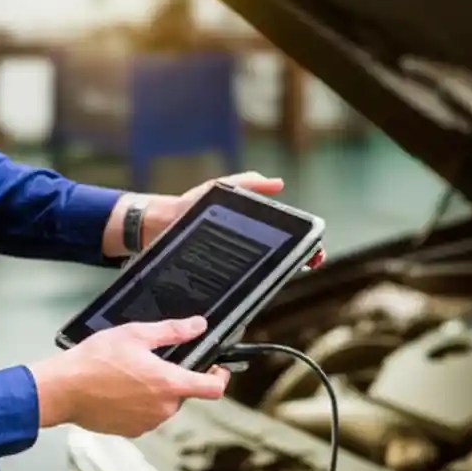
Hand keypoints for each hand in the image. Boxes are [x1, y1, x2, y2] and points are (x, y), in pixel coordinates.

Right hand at [30, 317, 230, 436]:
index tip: (216, 368)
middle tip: (156, 361)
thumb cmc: (94, 362)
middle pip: (186, 393)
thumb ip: (172, 331)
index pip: (213, 388)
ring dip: (157, 390)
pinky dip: (141, 403)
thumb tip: (197, 325)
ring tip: (133, 373)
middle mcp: (162, 407)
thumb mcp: (136, 334)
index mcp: (168, 383)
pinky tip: (123, 389)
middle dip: (176, 377)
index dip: (220, 376)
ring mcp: (147, 422)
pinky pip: (148, 415)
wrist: (62, 389)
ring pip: (165, 404)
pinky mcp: (132, 430)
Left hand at [146, 171, 326, 269]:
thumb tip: (279, 183)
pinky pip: (237, 285)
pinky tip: (259, 287)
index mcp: (250, 229)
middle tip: (311, 260)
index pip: (285, 238)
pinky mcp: (216, 279)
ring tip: (292, 270)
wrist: (156, 226)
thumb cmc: (189, 206)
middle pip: (280, 257)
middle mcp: (245, 249)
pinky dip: (252, 287)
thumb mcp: (220, 189)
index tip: (315, 249)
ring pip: (263, 273)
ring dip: (281, 274)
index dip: (304, 244)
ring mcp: (232, 266)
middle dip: (301, 258)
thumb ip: (247, 182)